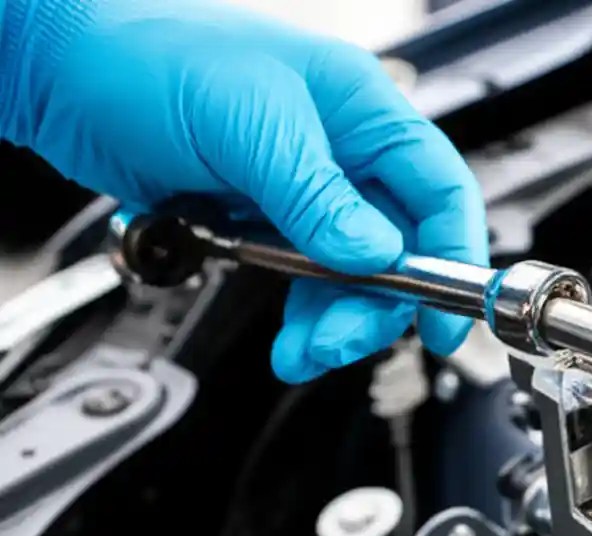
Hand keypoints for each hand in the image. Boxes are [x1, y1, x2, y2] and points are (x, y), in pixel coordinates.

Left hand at [0, 0, 485, 381]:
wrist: (62, 75)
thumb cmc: (151, 57)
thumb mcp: (247, 124)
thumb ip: (316, 195)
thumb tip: (373, 254)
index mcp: (362, 110)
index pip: (437, 189)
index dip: (454, 255)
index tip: (444, 316)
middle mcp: (344, 152)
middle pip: (401, 247)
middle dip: (376, 304)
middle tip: (338, 338)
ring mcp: (306, 189)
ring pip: (354, 275)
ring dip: (335, 320)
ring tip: (304, 348)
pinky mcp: (267, 221)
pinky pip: (306, 281)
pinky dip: (302, 315)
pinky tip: (288, 335)